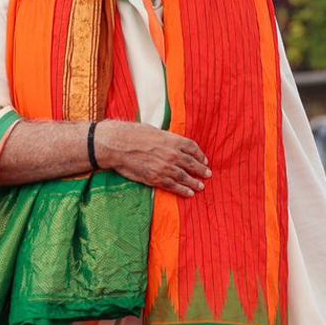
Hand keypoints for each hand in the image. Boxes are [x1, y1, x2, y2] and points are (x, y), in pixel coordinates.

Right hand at [94, 120, 211, 197]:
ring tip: (201, 186)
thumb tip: (171, 143)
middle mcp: (172, 154)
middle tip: (208, 174)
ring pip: (185, 177)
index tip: (204, 160)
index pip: (192, 147)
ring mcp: (165, 167)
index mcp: (172, 140)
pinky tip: (189, 193)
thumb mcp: (153, 131)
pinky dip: (183, 190)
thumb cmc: (132, 134)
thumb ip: (166, 139)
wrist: (117, 145)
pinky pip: (173, 186)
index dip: (200, 154)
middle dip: (201, 170)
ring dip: (195, 182)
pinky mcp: (156, 178)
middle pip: (192, 163)